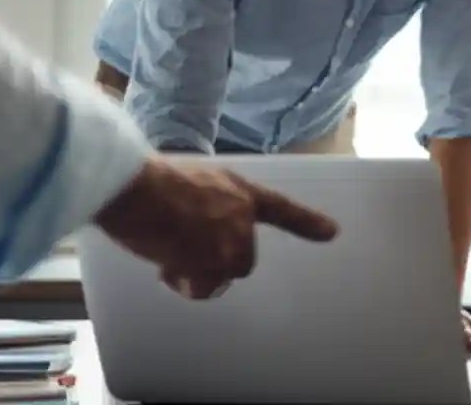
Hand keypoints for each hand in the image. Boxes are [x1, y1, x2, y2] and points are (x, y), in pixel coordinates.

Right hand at [95, 158, 337, 298]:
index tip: (331, 232)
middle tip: (180, 246)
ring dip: (194, 272)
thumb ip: (208, 206)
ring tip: (167, 248)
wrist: (139, 191)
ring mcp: (233, 242)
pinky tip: (165, 261)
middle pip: (241, 259)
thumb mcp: (192, 183)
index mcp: (241, 192)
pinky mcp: (217, 264)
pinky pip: (202, 288)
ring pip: (219, 276)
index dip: (306, 222)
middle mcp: (244, 218)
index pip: (280, 209)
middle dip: (214, 261)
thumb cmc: (153, 184)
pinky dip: (183, 282)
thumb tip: (191, 231)